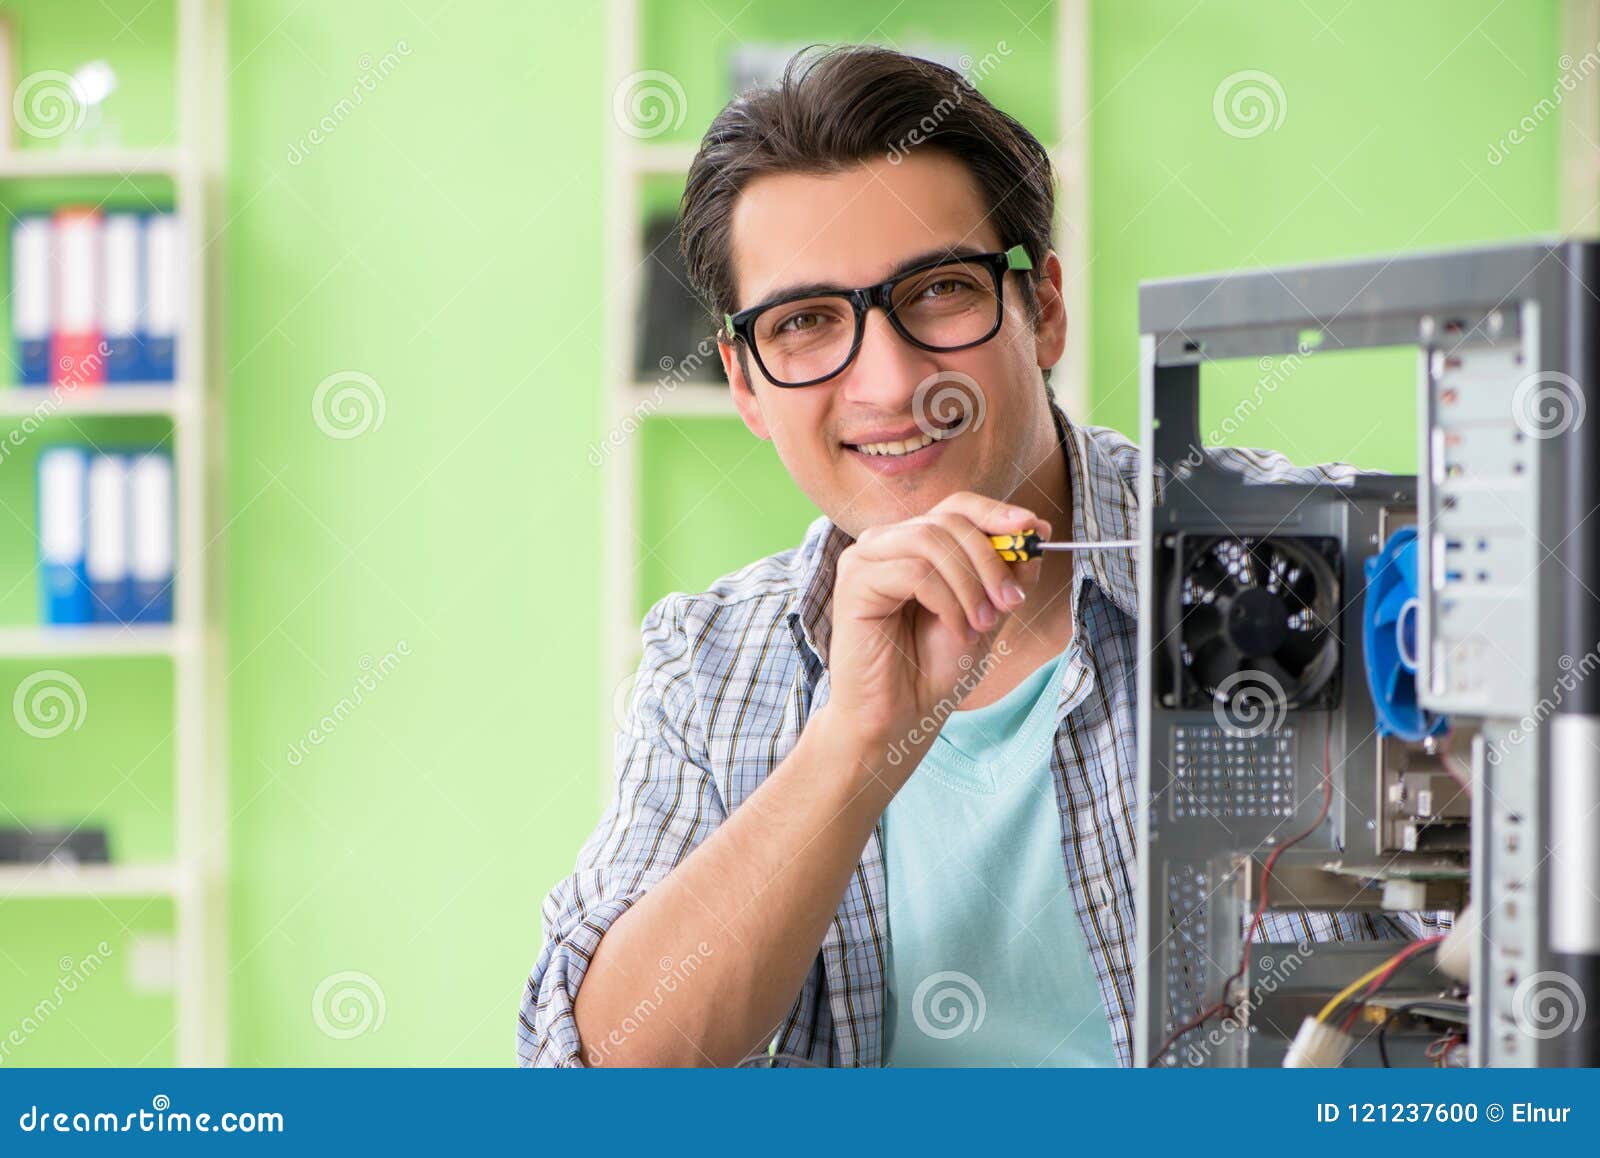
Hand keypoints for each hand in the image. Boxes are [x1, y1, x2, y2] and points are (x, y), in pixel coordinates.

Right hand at [824, 492, 1049, 784]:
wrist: (900, 718)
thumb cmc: (933, 668)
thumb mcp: (987, 611)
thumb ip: (1007, 570)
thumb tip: (1037, 525)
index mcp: (913, 544)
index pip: (956, 506)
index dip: (996, 512)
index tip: (1033, 529)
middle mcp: (885, 544)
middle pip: (948, 521)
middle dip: (991, 559)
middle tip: (1011, 601)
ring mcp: (864, 560)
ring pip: (932, 541)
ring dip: (970, 584)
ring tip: (982, 625)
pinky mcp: (854, 583)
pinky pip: (914, 571)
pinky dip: (948, 602)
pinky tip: (958, 632)